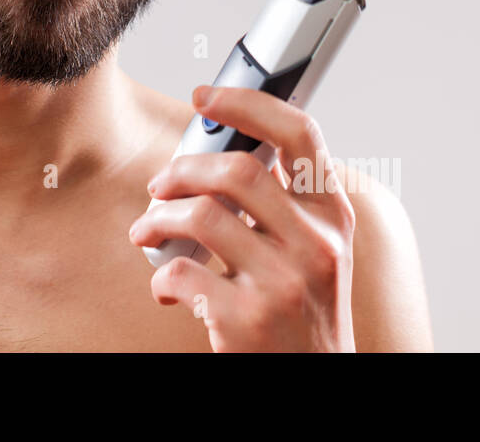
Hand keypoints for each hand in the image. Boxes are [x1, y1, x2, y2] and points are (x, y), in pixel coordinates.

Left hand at [127, 86, 355, 351]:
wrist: (315, 382)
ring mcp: (283, 283)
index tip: (204, 95)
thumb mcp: (316, 251)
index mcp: (333, 218)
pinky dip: (162, 275)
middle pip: (237, 170)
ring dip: (158, 219)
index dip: (248, 102)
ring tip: (146, 233)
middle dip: (183, 170)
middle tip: (158, 187)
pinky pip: (182, 272)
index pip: (300, 134)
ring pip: (202, 215)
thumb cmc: (303, 313)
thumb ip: (284, 203)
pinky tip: (167, 287)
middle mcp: (316, 245)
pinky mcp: (247, 320)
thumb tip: (219, 148)